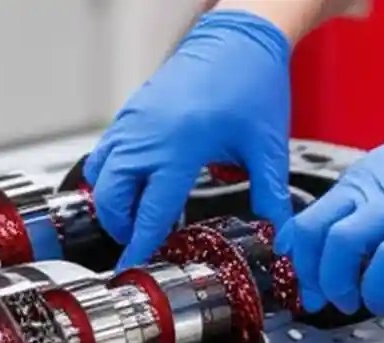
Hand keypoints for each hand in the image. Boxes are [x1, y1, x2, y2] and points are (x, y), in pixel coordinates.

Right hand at [84, 10, 294, 270]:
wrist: (240, 37)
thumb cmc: (252, 83)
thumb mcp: (267, 147)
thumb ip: (271, 196)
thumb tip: (282, 234)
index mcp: (182, 146)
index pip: (152, 208)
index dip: (141, 242)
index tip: (132, 265)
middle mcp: (149, 134)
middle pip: (112, 196)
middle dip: (121, 225)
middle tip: (138, 242)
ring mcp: (135, 121)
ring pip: (101, 175)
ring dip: (112, 202)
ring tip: (135, 217)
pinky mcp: (131, 112)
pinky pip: (106, 152)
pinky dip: (110, 175)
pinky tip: (134, 185)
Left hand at [274, 108, 383, 314]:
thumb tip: (367, 242)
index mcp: (372, 176)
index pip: (313, 214)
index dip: (300, 251)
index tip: (301, 276)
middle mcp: (379, 188)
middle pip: (314, 229)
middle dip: (308, 271)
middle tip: (316, 297)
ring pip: (338, 244)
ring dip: (335, 282)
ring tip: (349, 301)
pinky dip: (374, 290)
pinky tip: (381, 302)